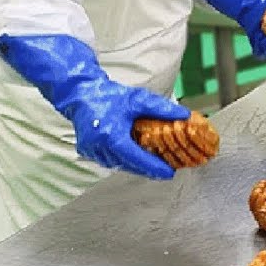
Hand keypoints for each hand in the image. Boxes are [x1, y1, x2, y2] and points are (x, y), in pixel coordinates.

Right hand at [0, 34, 189, 178]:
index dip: (154, 167)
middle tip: (166, 169)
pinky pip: (110, 160)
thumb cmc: (109, 95)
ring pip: (120, 165)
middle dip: (148, 168)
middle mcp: (99, 147)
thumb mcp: (138, 100)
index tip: (169, 173)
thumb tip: (185, 115)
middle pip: (130, 165)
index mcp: (112, 136)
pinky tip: (136, 156)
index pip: (137, 159)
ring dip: (136, 165)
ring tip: (155, 164)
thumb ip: (162, 109)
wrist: (81, 93)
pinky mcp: (87, 151)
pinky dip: (124, 160)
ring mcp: (91, 151)